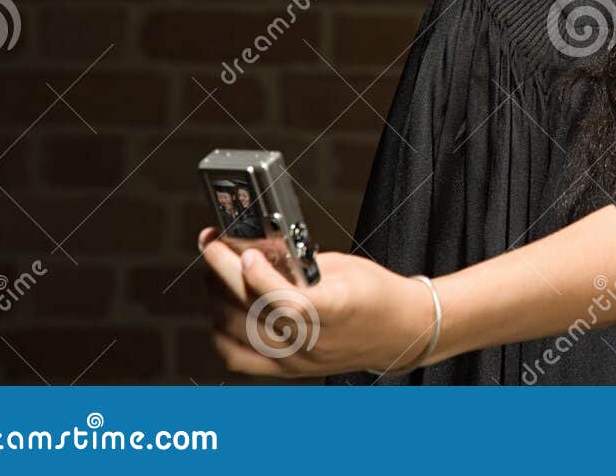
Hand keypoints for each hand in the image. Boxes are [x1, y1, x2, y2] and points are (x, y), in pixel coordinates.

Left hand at [198, 227, 437, 377]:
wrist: (401, 332)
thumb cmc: (377, 294)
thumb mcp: (345, 267)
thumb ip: (300, 264)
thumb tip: (257, 251)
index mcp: (337, 310)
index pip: (287, 302)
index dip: (260, 278)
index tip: (246, 251)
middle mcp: (313, 342)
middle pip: (251, 312)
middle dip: (223, 273)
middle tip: (213, 245)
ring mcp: (296, 360)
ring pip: (236, 334)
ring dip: (217, 299)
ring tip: (217, 273)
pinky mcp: (287, 370)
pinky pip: (238, 358)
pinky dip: (221, 333)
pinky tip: (223, 310)